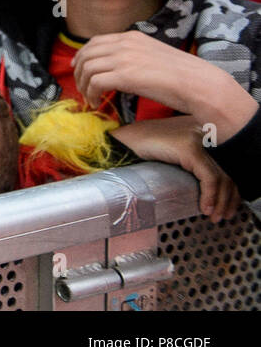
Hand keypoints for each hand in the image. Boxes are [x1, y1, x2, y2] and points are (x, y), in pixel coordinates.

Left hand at [74, 32, 254, 137]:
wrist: (199, 84)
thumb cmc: (182, 75)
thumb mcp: (154, 55)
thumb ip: (135, 56)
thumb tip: (118, 67)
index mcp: (132, 37)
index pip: (96, 42)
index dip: (82, 56)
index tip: (79, 69)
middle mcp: (125, 44)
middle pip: (87, 54)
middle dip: (79, 72)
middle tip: (81, 88)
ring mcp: (124, 58)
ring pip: (87, 69)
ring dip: (83, 86)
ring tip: (90, 99)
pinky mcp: (125, 75)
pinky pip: (95, 83)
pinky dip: (91, 95)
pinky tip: (97, 104)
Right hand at [110, 115, 239, 221]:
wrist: (117, 140)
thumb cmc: (135, 145)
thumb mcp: (167, 150)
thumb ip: (184, 158)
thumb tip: (200, 183)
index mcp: (199, 130)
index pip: (225, 160)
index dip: (228, 184)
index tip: (226, 203)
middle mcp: (202, 130)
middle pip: (228, 168)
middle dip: (229, 196)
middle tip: (223, 214)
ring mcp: (197, 139)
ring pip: (221, 175)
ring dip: (221, 201)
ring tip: (215, 216)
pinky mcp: (189, 148)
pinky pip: (208, 177)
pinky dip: (210, 195)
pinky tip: (205, 208)